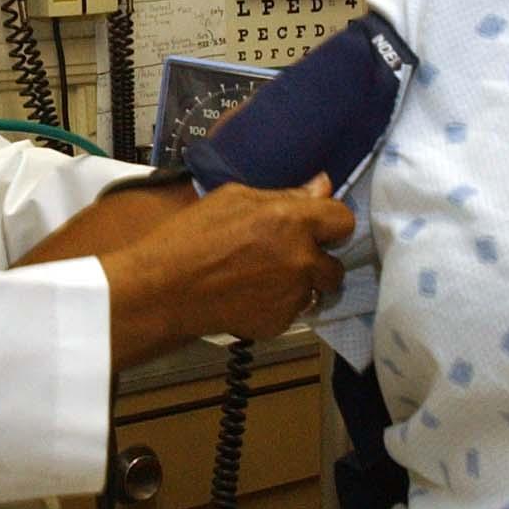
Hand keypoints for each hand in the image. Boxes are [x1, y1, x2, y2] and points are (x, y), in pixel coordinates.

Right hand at [101, 173, 353, 367]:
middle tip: (285, 256)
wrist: (165, 289)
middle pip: (336, 264)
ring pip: (315, 291)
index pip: (344, 220)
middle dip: (317, 260)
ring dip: (300, 285)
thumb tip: (322, 186)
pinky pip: (293, 312)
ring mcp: (292, 296)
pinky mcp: (280, 323)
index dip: (330, 221)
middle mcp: (301, 260)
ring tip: (264, 278)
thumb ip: (285, 195)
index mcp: (293, 222)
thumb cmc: (192, 235)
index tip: (315, 225)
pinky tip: (249, 295)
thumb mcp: (234, 198)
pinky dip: (278, 305)